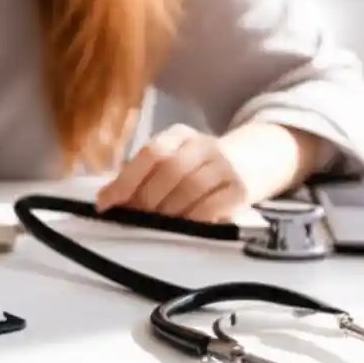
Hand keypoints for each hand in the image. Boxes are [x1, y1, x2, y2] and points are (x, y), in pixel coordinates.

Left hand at [96, 123, 322, 222]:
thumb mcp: (175, 162)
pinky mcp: (241, 187)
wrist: (258, 160)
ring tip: (159, 225)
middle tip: (136, 220)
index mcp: (179, 135)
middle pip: (169, 171)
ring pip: (189, 189)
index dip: (125, 180)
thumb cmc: (203, 169)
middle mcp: (202, 144)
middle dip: (147, 201)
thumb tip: (105, 200)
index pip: (149, 153)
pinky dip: (194, 219)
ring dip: (169, 213)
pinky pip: (212, 206)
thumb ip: (142, 178)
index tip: (106, 205)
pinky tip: (186, 226)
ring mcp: (224, 164)